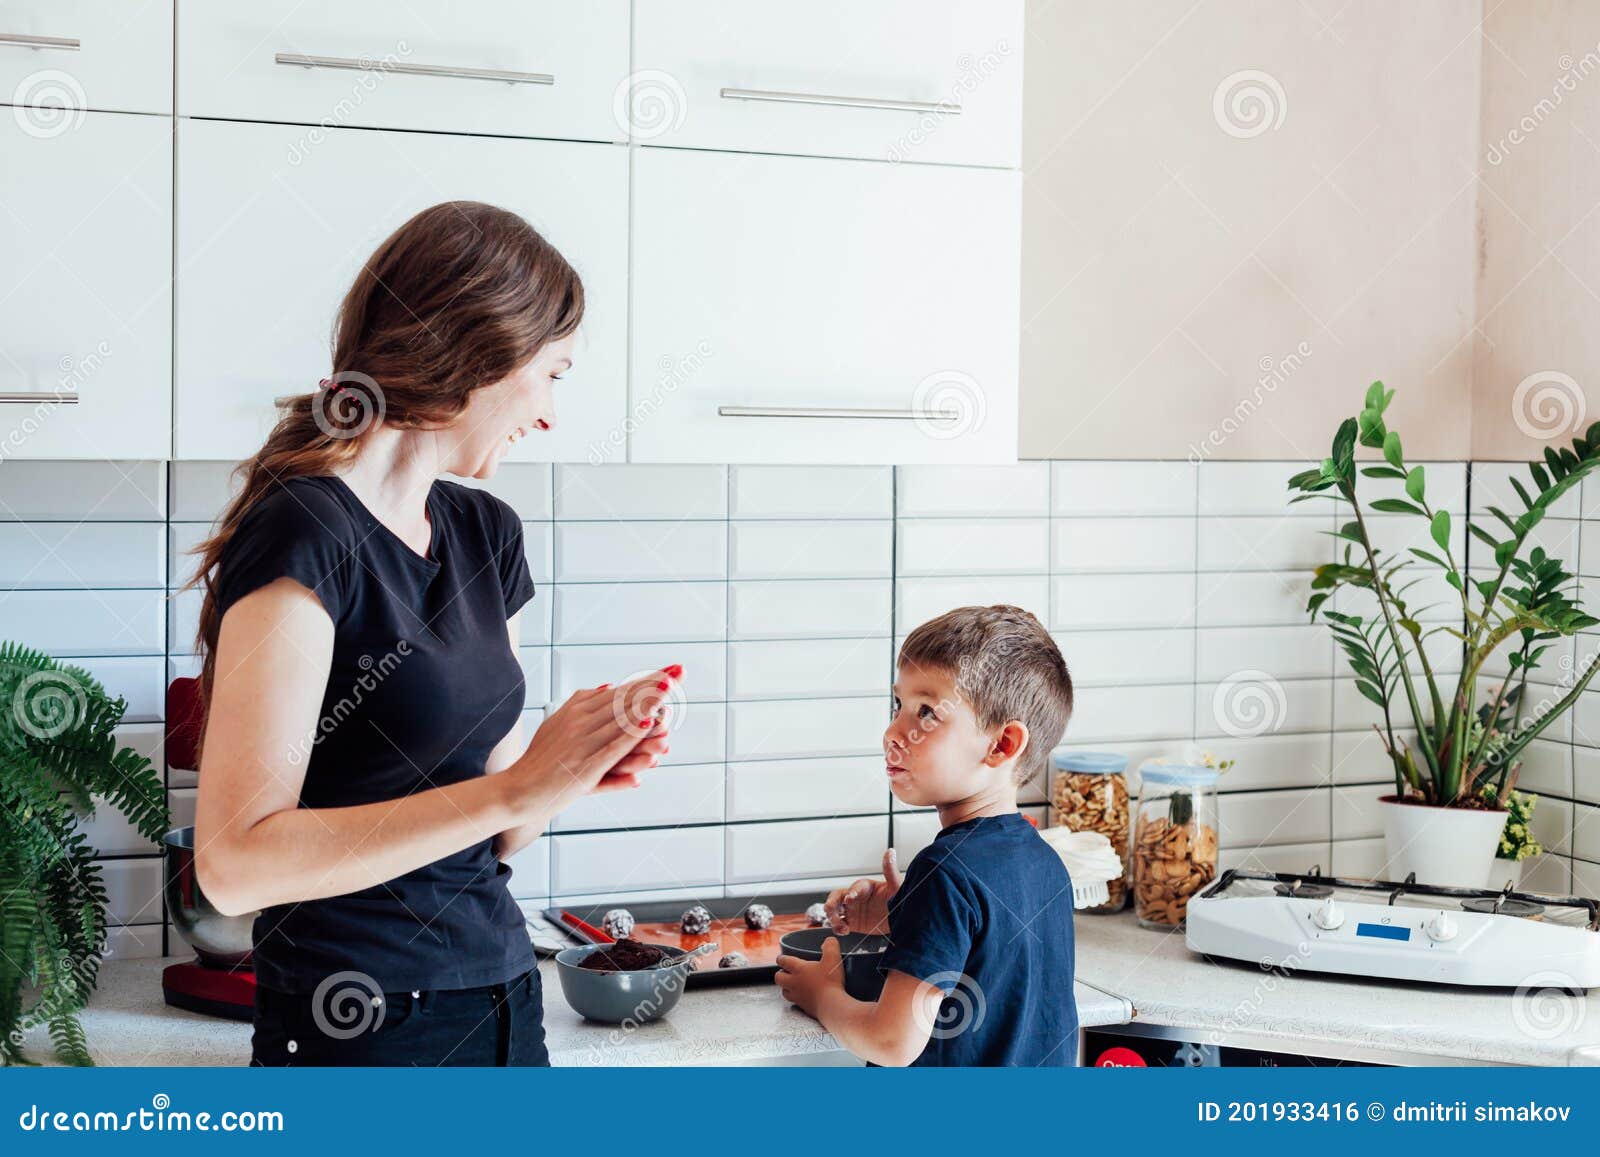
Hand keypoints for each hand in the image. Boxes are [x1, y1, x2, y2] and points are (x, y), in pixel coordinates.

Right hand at [500, 668, 678, 814]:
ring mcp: (583, 743)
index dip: (647, 680)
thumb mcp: (557, 724)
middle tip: (680, 671)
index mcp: (577, 710)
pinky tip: (648, 723)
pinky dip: (631, 733)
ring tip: (669, 688)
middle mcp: (580, 721)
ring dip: (647, 704)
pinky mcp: (585, 766)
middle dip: (654, 685)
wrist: (517, 790)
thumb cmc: (539, 760)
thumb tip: (608, 686)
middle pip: (624, 699)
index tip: (671, 670)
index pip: (620, 691)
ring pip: (620, 719)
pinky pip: (613, 746)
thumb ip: (581, 704)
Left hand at [774, 936, 844, 1018]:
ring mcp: (797, 996)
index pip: (784, 961)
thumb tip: (829, 940)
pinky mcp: (804, 1007)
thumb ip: (830, 946)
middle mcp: (794, 983)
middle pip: (779, 978)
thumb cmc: (830, 981)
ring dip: (785, 987)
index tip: (781, 958)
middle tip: (785, 972)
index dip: (781, 958)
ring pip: (784, 991)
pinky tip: (802, 997)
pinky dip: (796, 999)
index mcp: (799, 969)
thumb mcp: (833, 958)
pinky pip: (794, 1002)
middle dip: (779, 974)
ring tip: (791, 985)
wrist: (832, 1005)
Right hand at [824, 849, 902, 934]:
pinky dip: (837, 928)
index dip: (851, 893)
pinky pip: (839, 924)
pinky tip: (845, 931)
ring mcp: (852, 910)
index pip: (854, 888)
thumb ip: (890, 871)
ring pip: (834, 910)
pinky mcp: (852, 922)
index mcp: (865, 887)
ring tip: (842, 926)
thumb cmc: (899, 900)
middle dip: (831, 903)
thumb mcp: (896, 887)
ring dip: (833, 918)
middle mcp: (856, 897)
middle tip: (832, 911)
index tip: (850, 899)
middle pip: (836, 897)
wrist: (901, 919)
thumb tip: (890, 852)